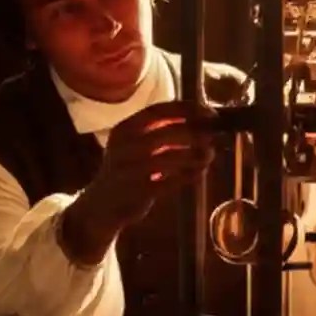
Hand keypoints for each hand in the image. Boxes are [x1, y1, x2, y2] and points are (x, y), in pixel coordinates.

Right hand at [60, 100, 216, 263]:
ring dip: (194, 156)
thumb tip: (202, 120)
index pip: (157, 111)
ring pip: (169, 158)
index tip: (208, 112)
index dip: (185, 110)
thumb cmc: (128, 170)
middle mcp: (123, 146)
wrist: (102, 205)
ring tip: (208, 155)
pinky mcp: (137, 192)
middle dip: (194, 133)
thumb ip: (162, 132)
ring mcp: (128, 170)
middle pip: (165, 133)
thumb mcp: (135, 145)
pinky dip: (188, 176)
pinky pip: (170, 181)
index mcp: (124, 129)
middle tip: (213, 135)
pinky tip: (199, 173)